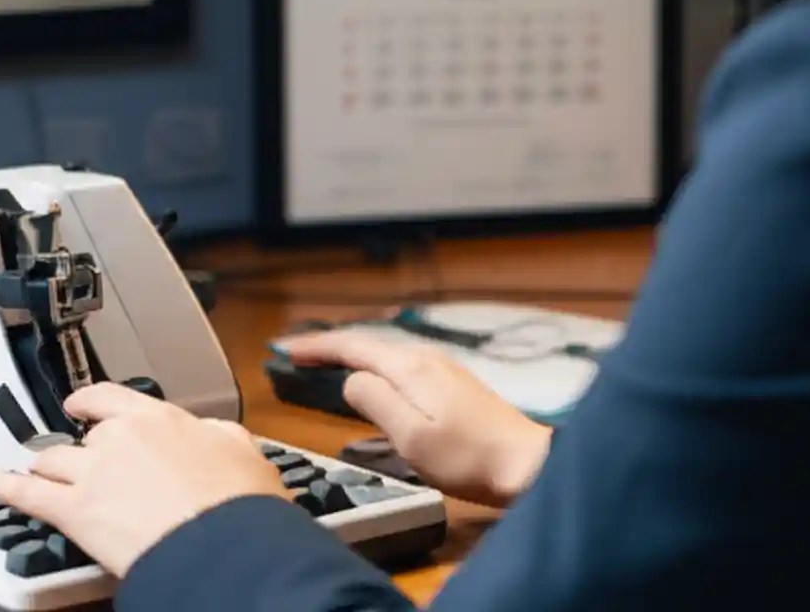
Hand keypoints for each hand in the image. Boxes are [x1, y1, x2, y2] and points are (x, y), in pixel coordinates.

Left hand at [0, 383, 285, 577]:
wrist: (223, 542)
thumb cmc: (239, 502)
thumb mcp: (243, 451)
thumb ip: (219, 436)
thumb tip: (212, 434)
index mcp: (160, 419)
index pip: (111, 397)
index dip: (91, 400)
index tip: (84, 404)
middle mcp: (120, 438)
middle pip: (81, 436)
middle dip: (79, 449)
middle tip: (80, 460)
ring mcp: (93, 473)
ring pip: (50, 460)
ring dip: (45, 467)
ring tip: (38, 472)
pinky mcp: (75, 512)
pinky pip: (27, 493)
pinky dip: (5, 486)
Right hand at [283, 331, 551, 507]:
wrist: (525, 464)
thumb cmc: (466, 456)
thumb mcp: (410, 434)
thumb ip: (374, 401)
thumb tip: (350, 380)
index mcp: (410, 366)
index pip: (353, 346)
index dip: (316, 347)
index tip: (283, 351)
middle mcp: (426, 358)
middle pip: (369, 344)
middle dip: (330, 348)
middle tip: (296, 356)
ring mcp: (443, 369)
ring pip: (386, 355)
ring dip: (353, 357)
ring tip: (325, 364)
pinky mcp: (454, 386)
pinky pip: (402, 367)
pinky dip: (376, 368)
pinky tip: (373, 381)